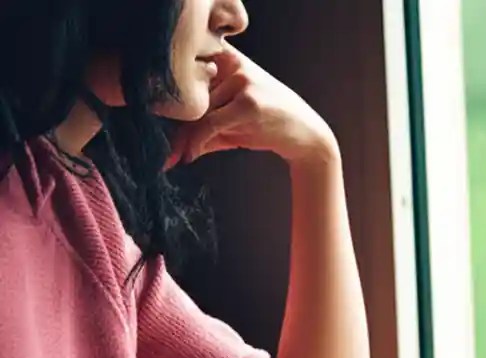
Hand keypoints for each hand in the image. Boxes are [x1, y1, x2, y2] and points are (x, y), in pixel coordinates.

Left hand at [170, 45, 336, 165]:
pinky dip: (195, 142)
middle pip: (187, 94)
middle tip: (165, 149)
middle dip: (173, 124)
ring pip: (195, 111)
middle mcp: (232, 63)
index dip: (170, 94)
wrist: (308, 136)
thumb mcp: (230, 121)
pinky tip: (191, 156)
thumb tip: (166, 152)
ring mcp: (242, 81)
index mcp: (226, 57)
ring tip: (177, 155)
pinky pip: (208, 123)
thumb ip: (199, 128)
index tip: (160, 117)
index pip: (184, 69)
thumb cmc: (266, 126)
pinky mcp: (248, 103)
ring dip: (182, 138)